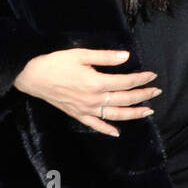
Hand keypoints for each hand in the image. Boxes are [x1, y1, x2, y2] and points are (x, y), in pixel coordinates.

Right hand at [13, 49, 159, 137]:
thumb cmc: (56, 63)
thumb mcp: (81, 55)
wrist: (31, 76)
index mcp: (96, 83)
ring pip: (115, 115)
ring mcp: (86, 109)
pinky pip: (95, 125)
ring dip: (133, 114)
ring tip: (148, 111)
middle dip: (143, 95)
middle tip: (156, 92)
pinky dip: (106, 129)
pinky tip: (117, 133)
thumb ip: (105, 57)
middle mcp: (94, 99)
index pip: (125, 82)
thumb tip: (126, 56)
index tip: (152, 76)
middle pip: (124, 99)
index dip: (141, 79)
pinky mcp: (77, 114)